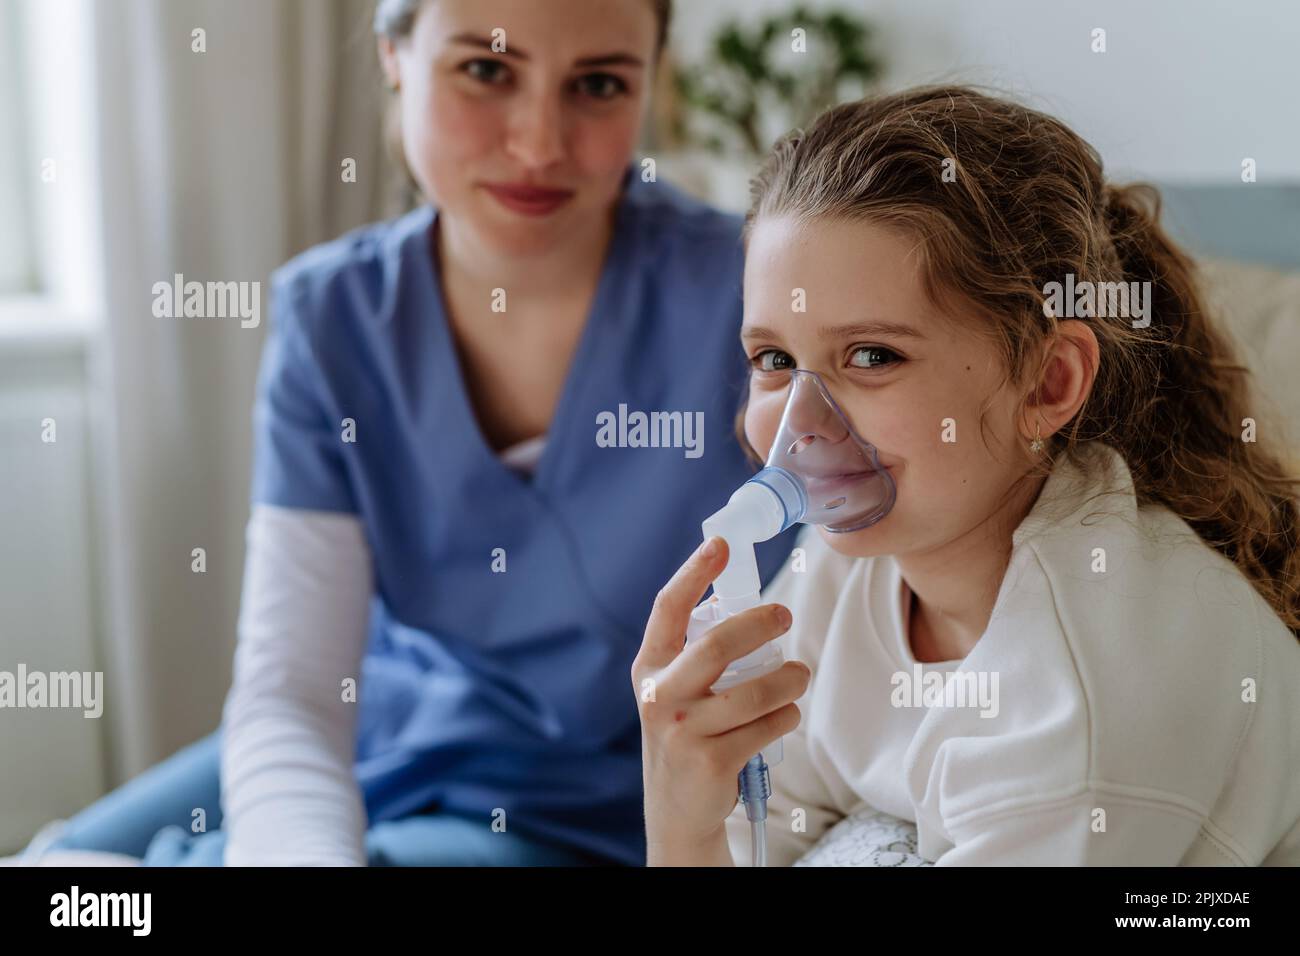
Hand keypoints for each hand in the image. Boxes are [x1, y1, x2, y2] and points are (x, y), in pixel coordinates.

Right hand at [631, 536, 810, 865]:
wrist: (677, 809)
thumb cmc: (685, 733)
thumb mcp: (673, 689)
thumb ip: (693, 651)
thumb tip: (740, 598)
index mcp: (649, 667)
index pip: (668, 609)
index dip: (694, 572)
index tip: (721, 544)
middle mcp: (658, 695)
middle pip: (716, 645)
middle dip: (758, 623)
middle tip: (784, 614)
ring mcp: (684, 730)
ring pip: (753, 691)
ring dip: (788, 679)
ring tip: (799, 675)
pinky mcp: (712, 761)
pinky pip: (766, 727)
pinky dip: (786, 716)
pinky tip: (787, 714)